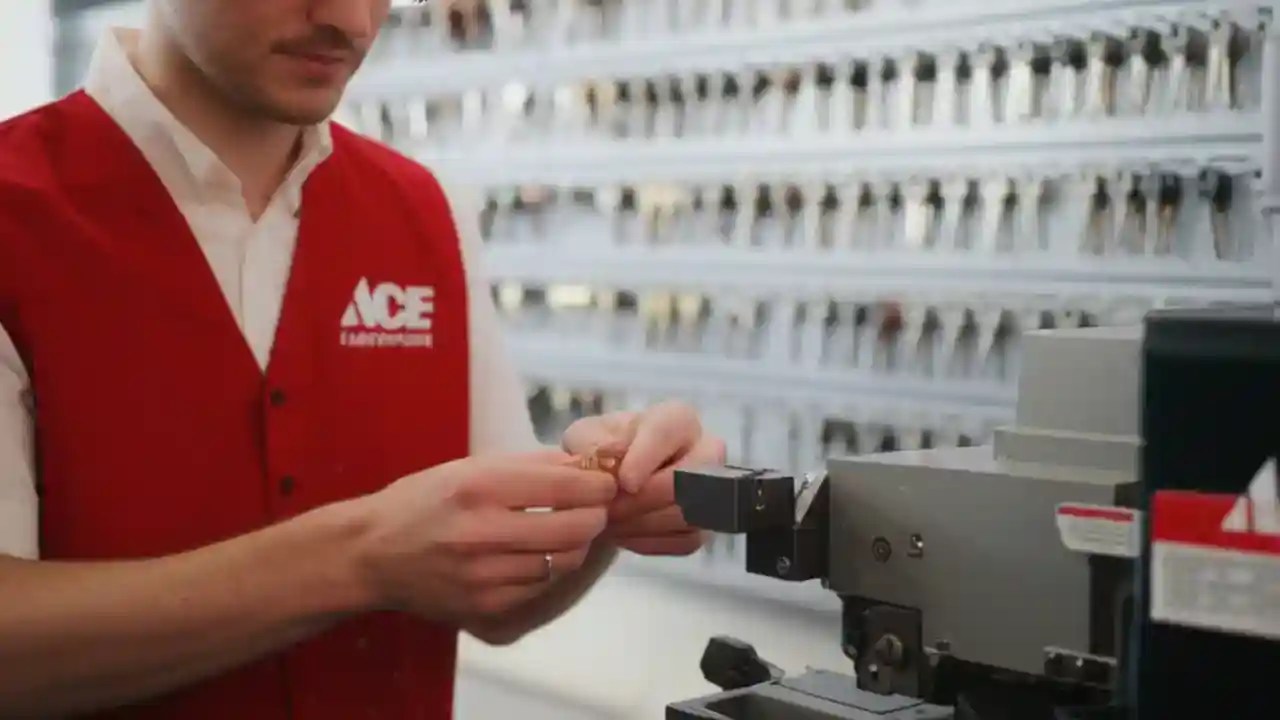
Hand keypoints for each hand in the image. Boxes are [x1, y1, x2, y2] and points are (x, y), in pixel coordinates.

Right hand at [352, 451, 615, 624]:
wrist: (371, 554)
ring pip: (564, 561)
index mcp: (479, 487)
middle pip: (575, 528)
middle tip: (597, 508)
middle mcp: (481, 532)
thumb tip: (586, 463)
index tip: (605, 483)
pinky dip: (549, 568)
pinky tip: (539, 554)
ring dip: (576, 544)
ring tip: (569, 530)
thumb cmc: (423, 501)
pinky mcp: (485, 607)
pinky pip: (541, 586)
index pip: (565, 487)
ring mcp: (483, 576)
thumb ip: (531, 465)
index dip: (597, 485)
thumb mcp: (469, 467)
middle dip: (596, 515)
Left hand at [562, 401, 725, 556]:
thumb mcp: (585, 438)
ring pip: (685, 514)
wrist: (608, 486)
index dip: (647, 458)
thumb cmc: (600, 451)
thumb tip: (608, 454)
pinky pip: (684, 540)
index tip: (625, 482)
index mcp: (676, 420)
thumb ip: (592, 443)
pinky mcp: (703, 526)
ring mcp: (710, 491)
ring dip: (641, 524)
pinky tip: (624, 534)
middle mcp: (704, 451)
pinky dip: (649, 542)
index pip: (669, 433)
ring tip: (608, 522)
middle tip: (608, 509)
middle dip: (644, 499)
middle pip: (688, 478)